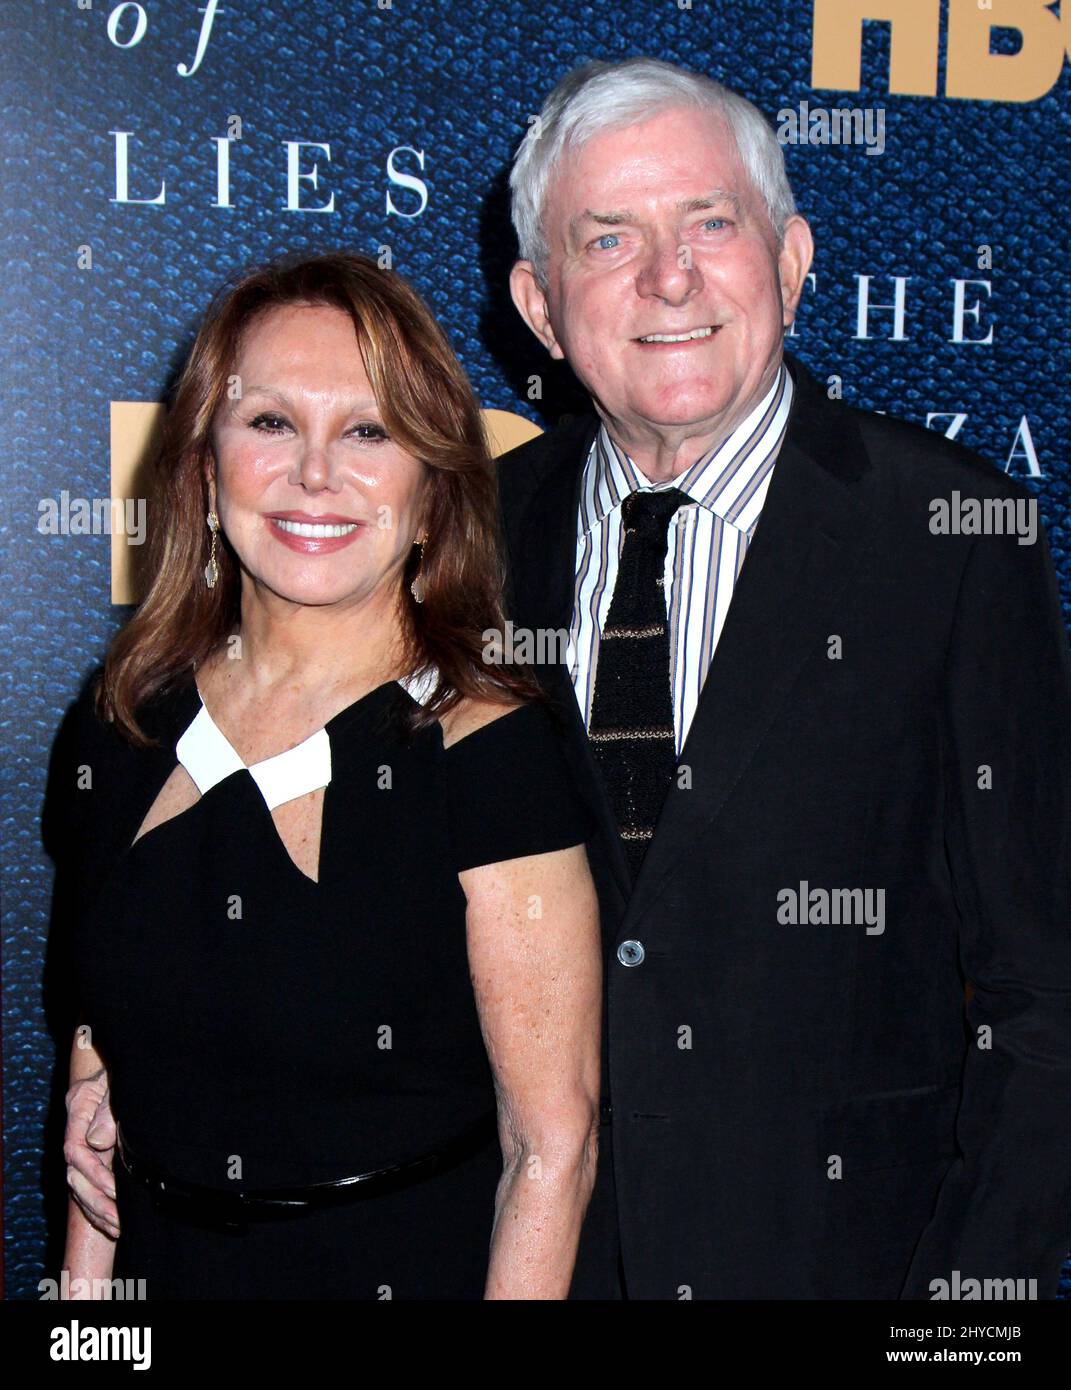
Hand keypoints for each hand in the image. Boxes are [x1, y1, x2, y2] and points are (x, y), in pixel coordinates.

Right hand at [64, 1068, 118, 1238]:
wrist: (135, 1057)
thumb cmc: (128, 1067)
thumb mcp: (121, 1081)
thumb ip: (110, 1110)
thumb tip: (97, 1142)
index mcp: (79, 1104)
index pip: (75, 1148)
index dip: (93, 1172)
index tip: (115, 1188)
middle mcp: (78, 1126)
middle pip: (74, 1174)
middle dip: (95, 1200)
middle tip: (118, 1219)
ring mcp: (86, 1140)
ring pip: (79, 1185)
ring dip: (98, 1209)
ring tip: (118, 1227)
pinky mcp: (99, 1151)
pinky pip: (91, 1185)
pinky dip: (100, 1206)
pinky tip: (116, 1223)